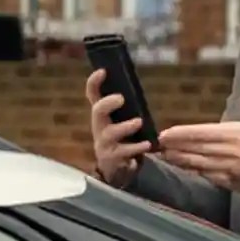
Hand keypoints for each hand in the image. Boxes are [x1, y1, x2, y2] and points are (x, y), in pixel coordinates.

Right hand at [85, 69, 152, 187]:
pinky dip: (136, 147)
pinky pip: (123, 152)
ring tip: (138, 121)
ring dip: (125, 126)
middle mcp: (99, 126)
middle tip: (121, 98)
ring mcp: (104, 143)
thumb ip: (127, 108)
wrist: (117, 169)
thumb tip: (138, 89)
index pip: (92, 94)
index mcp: (102, 114)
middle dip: (107, 103)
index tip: (103, 71)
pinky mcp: (112, 158)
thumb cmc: (122, 138)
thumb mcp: (121, 121)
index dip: (94, 82)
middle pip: (97, 111)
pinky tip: (147, 144)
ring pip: (109, 133)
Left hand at [158, 122, 239, 195]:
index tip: (165, 134)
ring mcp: (227, 168)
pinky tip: (183, 167)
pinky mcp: (228, 182)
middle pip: (194, 149)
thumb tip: (198, 134)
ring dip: (179, 159)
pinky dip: (193, 170)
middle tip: (159, 145)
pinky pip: (206, 175)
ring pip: (197, 163)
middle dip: (174, 147)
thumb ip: (221, 131)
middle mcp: (228, 150)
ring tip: (166, 155)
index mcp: (232, 133)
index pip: (199, 133)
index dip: (180, 134)